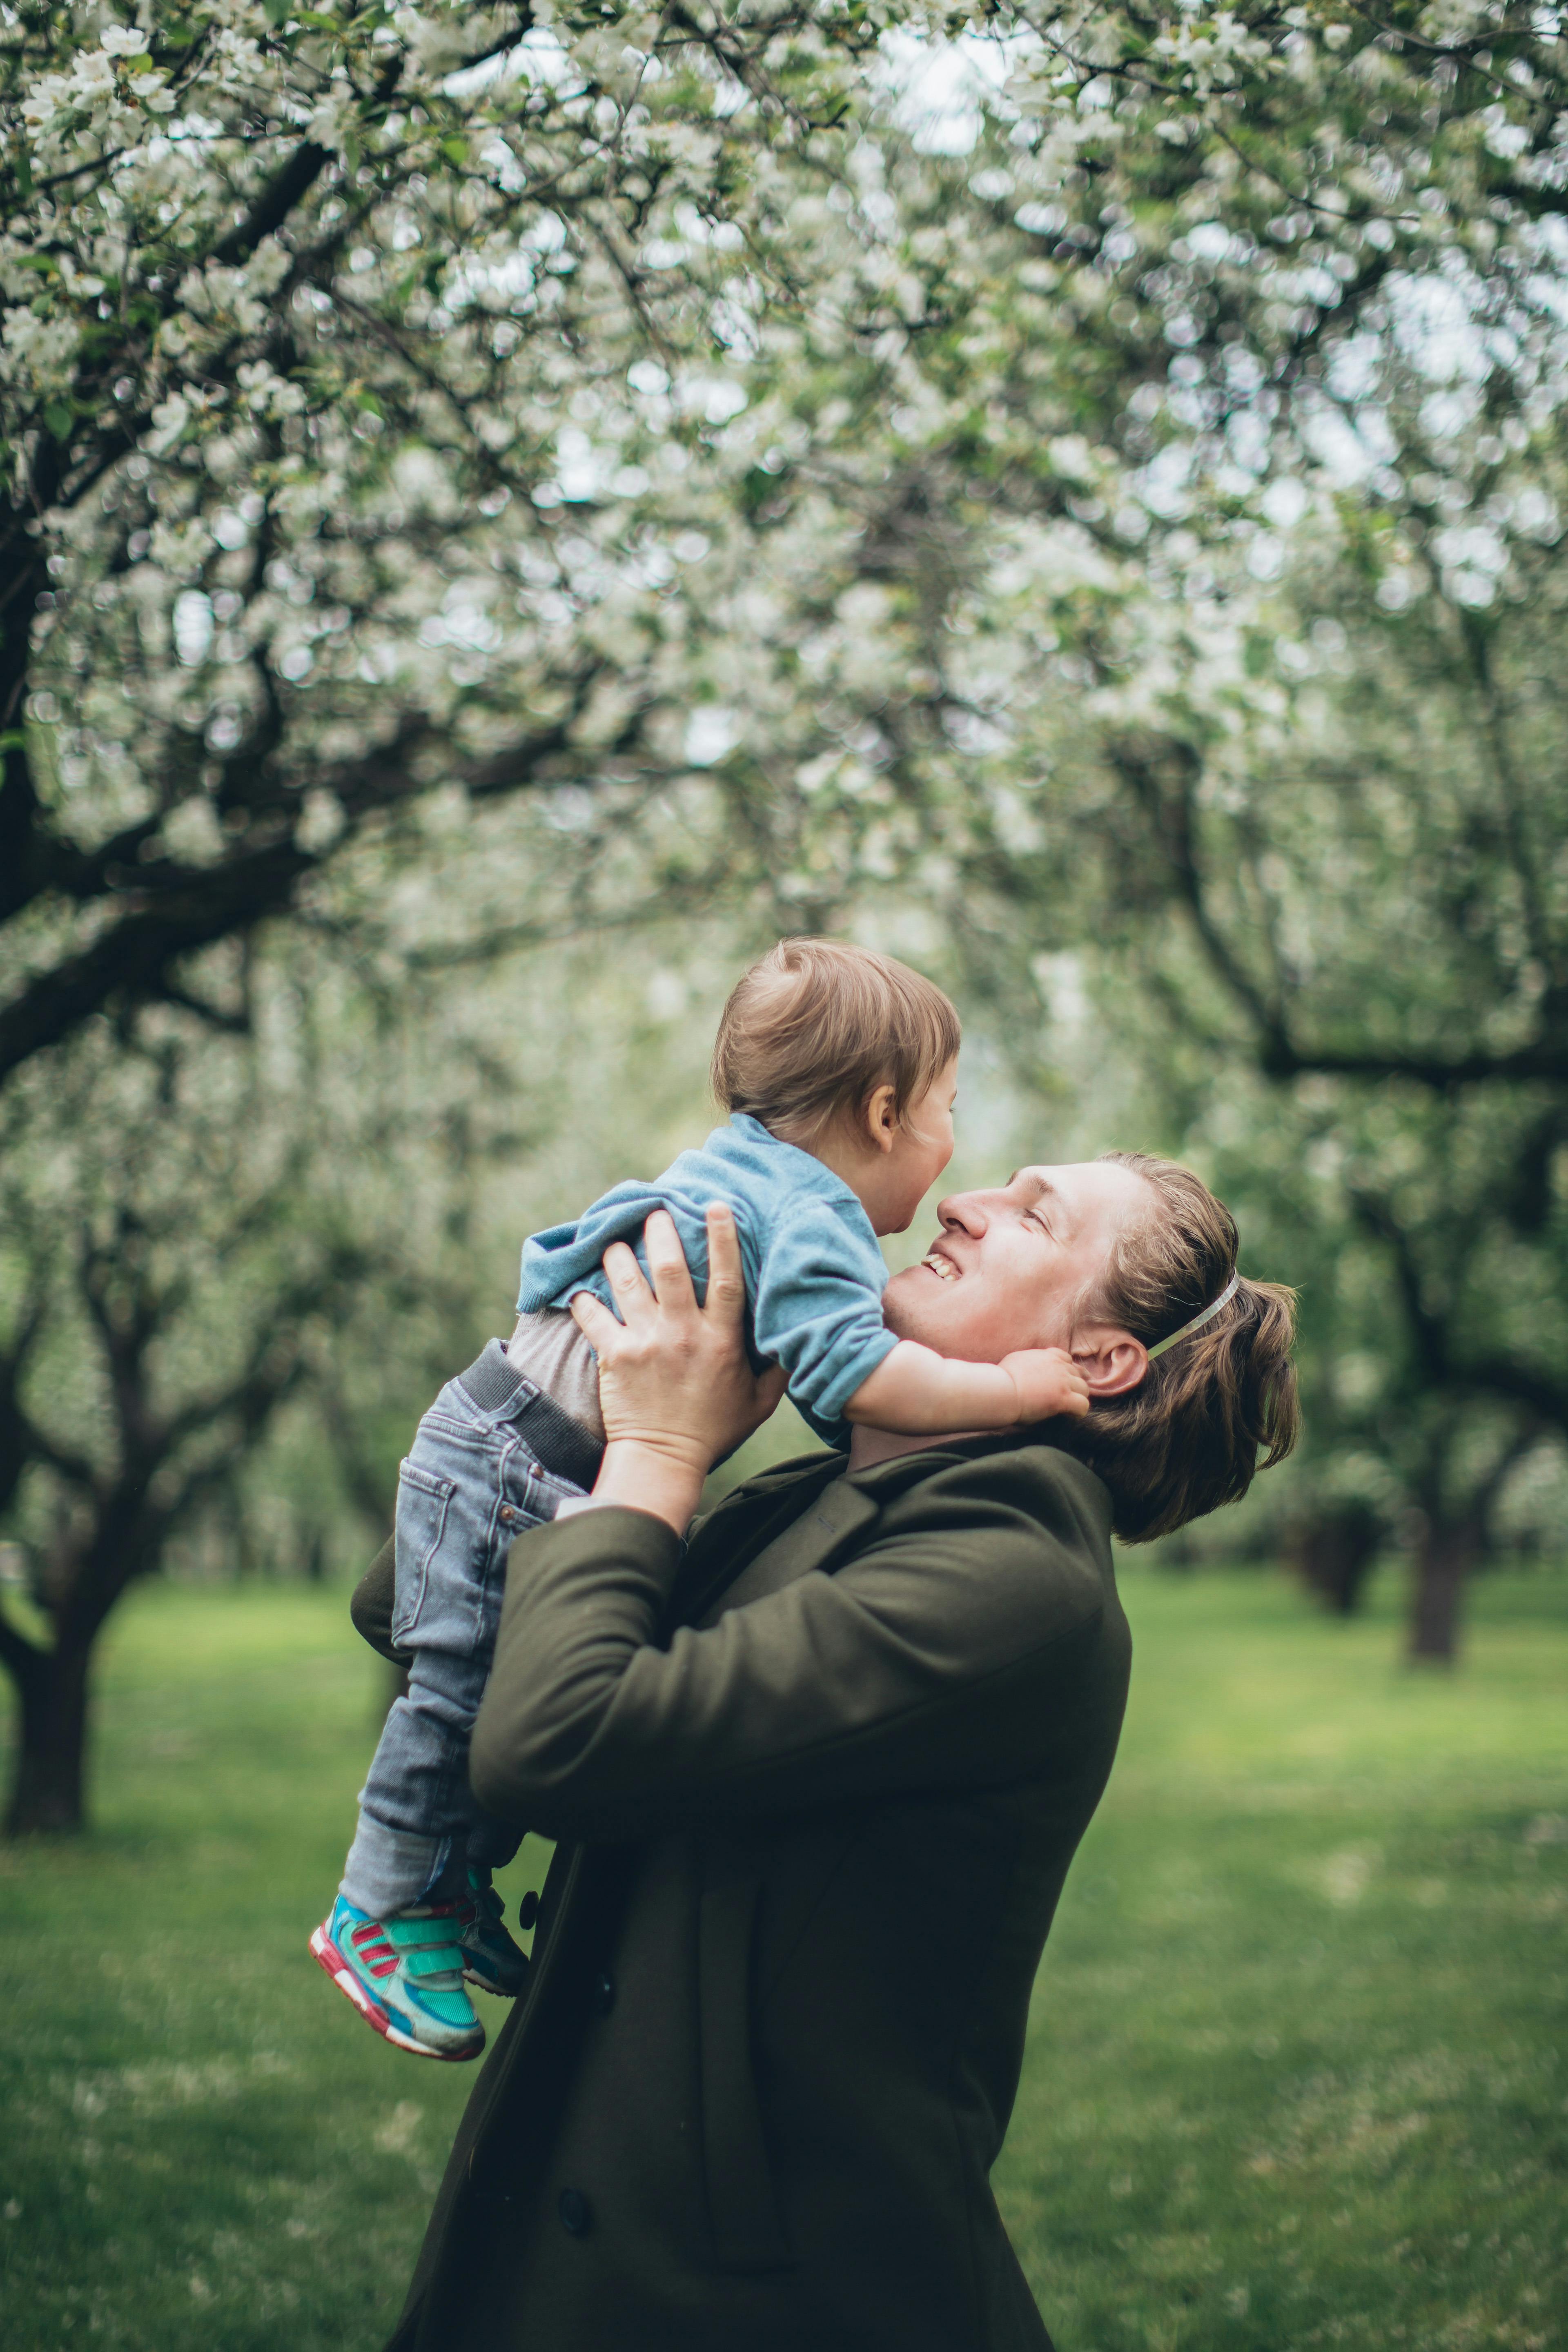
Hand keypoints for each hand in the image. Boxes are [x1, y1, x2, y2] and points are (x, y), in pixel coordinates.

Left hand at [568, 1206, 786, 1530]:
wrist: (664, 1460)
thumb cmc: (714, 1431)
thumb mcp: (758, 1403)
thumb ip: (776, 1371)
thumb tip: (794, 1344)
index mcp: (721, 1340)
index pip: (727, 1279)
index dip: (723, 1239)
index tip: (716, 1206)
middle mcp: (684, 1334)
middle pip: (672, 1269)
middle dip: (662, 1233)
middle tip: (654, 1212)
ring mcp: (647, 1342)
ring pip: (629, 1283)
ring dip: (620, 1257)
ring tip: (615, 1243)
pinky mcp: (615, 1356)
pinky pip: (593, 1316)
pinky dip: (584, 1300)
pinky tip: (581, 1290)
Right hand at [999, 1346, 1091, 1423]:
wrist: (1001, 1389)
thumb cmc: (1002, 1378)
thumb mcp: (1016, 1360)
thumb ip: (1028, 1362)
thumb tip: (1025, 1367)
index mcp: (1046, 1356)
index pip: (1066, 1359)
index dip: (1066, 1370)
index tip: (1061, 1381)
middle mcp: (1057, 1365)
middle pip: (1077, 1374)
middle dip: (1073, 1385)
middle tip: (1064, 1397)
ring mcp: (1062, 1381)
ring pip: (1084, 1388)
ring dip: (1078, 1397)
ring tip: (1070, 1407)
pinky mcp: (1063, 1398)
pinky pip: (1083, 1404)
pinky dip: (1079, 1411)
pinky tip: (1072, 1415)